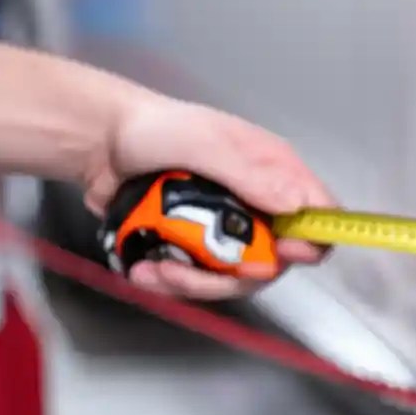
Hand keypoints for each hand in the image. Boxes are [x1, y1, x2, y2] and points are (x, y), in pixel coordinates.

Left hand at [83, 97, 336, 298]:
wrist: (98, 142)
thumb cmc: (155, 129)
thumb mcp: (204, 143)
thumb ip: (250, 175)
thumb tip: (297, 207)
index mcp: (273, 172)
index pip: (317, 212)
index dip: (311, 239)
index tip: (281, 252)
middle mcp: (257, 204)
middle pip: (274, 259)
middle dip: (236, 275)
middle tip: (195, 271)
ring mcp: (226, 229)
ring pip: (233, 278)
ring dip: (195, 284)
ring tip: (154, 271)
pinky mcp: (194, 247)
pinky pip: (198, 279)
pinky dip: (171, 283)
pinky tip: (143, 271)